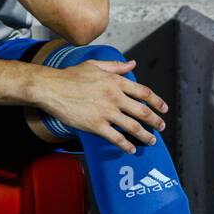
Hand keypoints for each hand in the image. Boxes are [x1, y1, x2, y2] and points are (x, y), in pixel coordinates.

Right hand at [38, 59, 167, 153]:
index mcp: (116, 82)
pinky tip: (131, 149)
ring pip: (133, 127)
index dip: (157, 102)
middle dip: (156, 121)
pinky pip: (116, 138)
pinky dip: (126, 145)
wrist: (51, 88)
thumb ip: (115, 66)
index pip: (144, 93)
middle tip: (161, 127)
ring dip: (146, 136)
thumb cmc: (69, 76)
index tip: (163, 108)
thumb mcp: (94, 65)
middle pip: (143, 112)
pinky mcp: (96, 125)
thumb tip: (132, 64)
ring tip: (151, 140)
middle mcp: (115, 97)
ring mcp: (106, 112)